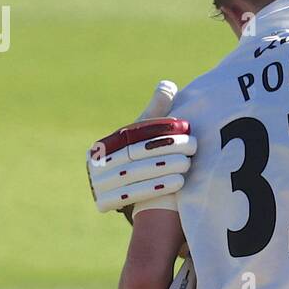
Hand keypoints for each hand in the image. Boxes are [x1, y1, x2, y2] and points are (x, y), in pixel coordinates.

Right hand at [86, 79, 194, 215]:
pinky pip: (130, 195)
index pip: (133, 135)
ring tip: (188, 164)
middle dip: (165, 149)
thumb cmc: (143, 157)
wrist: (132, 195)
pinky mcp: (103, 203)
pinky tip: (178, 183)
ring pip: (134, 174)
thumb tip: (167, 85)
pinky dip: (155, 188)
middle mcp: (95, 162)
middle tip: (193, 147)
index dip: (159, 130)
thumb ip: (156, 110)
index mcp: (103, 143)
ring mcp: (97, 184)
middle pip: (134, 154)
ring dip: (163, 168)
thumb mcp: (145, 134)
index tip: (185, 128)